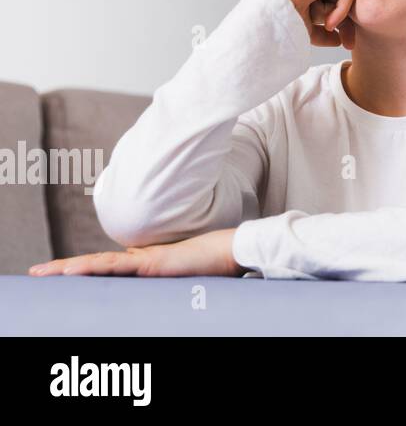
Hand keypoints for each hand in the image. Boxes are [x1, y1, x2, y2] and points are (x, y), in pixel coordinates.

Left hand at [28, 227, 243, 277]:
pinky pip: (113, 266)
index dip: (83, 269)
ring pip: (97, 264)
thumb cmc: (216, 266)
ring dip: (67, 269)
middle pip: (94, 264)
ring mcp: (143, 260)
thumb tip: (162, 293)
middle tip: (36, 274)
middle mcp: (139, 259)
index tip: (62, 274)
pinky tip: (70, 271)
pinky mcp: (149, 263)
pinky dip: (90, 268)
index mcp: (146, 264)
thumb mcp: (185, 281)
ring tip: (42, 273)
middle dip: (64, 269)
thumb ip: (168, 284)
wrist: (231, 249)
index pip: (106, 267)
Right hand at [270, 0, 356, 48]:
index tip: (347, 45)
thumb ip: (324, 33)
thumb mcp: (310, 28)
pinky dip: (342, 9)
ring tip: (323, 24)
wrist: (276, 13)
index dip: (343, 23)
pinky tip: (329, 21)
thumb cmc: (286, 20)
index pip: (337, 1)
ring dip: (338, 15)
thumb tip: (338, 40)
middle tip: (349, 44)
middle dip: (348, 23)